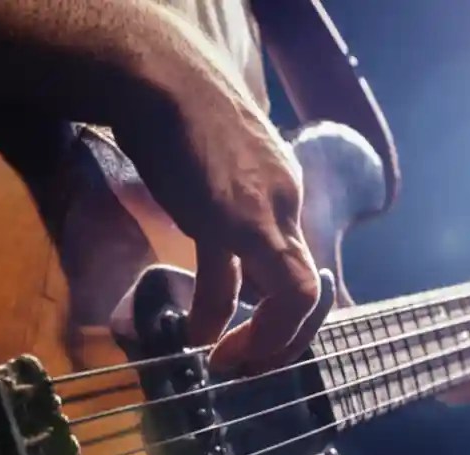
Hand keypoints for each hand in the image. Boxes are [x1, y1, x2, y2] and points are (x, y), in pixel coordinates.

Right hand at [110, 7, 321, 374]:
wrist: (161, 75)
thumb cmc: (179, 115)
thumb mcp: (219, 164)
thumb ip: (227, 203)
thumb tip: (217, 245)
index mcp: (284, 191)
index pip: (301, 266)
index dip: (288, 314)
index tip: (259, 339)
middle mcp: (285, 204)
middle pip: (308, 290)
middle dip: (286, 340)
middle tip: (252, 365)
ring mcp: (262, 212)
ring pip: (293, 296)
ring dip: (267, 342)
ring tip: (232, 363)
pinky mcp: (226, 216)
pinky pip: (238, 283)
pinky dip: (222, 319)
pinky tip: (200, 338)